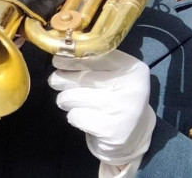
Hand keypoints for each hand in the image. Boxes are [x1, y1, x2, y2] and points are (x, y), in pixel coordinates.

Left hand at [49, 50, 156, 172]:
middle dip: (62, 80)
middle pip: (79, 78)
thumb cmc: (115, 97)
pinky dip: (74, 117)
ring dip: (66, 100)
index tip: (57, 61)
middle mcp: (129, 87)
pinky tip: (87, 119)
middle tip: (57, 82)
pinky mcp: (109, 130)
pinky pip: (74, 116)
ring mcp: (120, 109)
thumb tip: (59, 59)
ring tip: (77, 102)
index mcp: (130, 68)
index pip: (94, 57)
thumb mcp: (112, 74)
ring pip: (71, 97)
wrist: (133, 133)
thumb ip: (90, 63)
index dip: (71, 59)